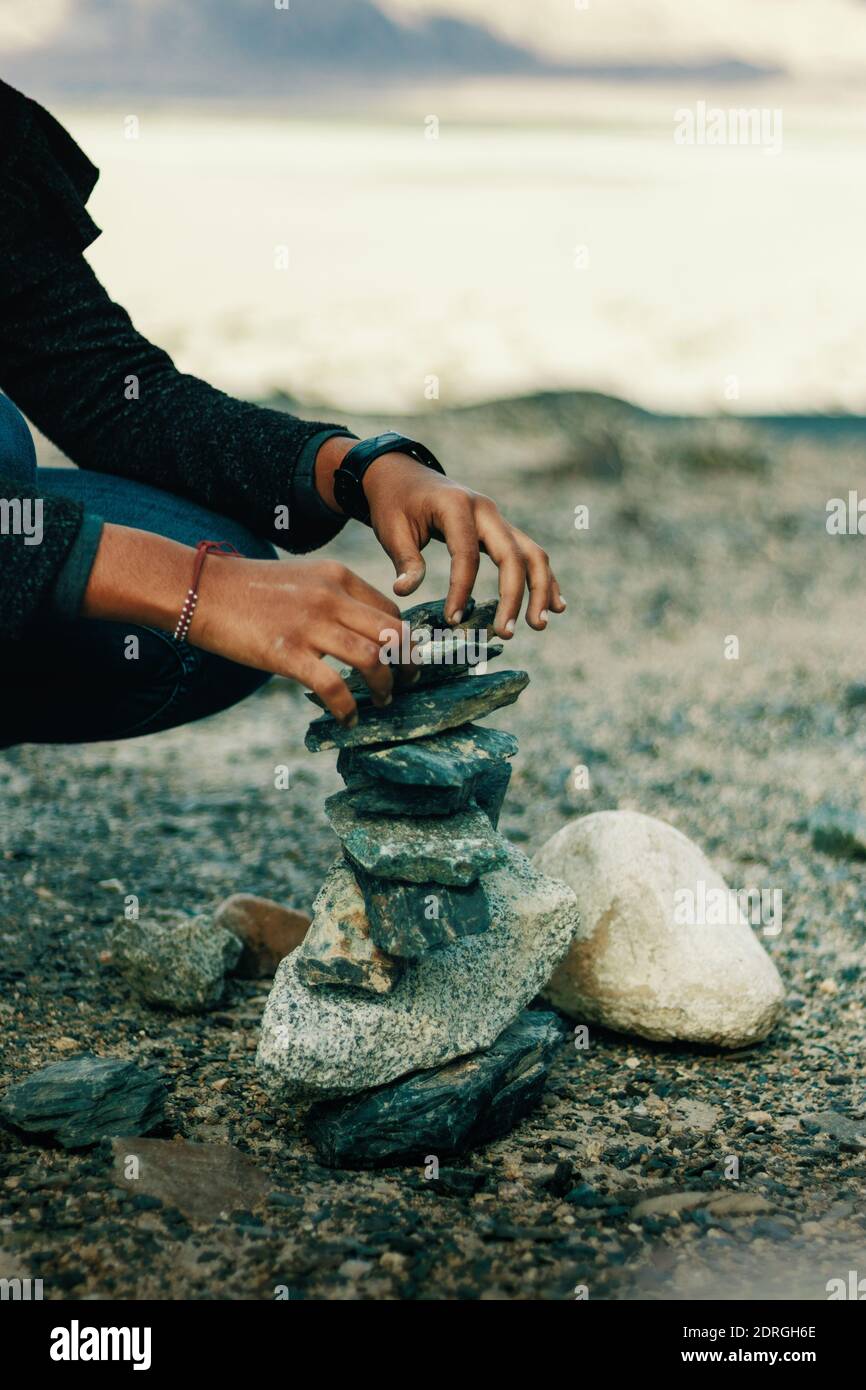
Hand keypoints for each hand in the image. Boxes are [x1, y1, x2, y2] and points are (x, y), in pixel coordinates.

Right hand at [83, 524, 406, 725]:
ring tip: (384, 702)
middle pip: (393, 632)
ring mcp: (310, 625)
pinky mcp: (287, 653)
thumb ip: (330, 597)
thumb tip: (352, 630)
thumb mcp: (299, 579)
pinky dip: (348, 707)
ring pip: (373, 658)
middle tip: (408, 682)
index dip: (403, 637)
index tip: (402, 657)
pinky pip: (334, 686)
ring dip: (385, 686)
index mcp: (337, 576)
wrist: (198, 589)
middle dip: (409, 662)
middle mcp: (331, 598)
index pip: (390, 609)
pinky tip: (348, 718)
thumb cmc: (245, 588)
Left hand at [315, 438, 564, 639]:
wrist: (404, 475)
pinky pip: (530, 554)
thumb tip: (405, 591)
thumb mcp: (390, 529)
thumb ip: (404, 560)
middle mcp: (486, 510)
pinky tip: (555, 605)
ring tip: (538, 624)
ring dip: (540, 589)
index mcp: (456, 506)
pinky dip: (545, 579)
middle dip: (513, 596)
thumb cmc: (395, 502)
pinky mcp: (502, 530)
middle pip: (513, 554)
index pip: (467, 553)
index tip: (453, 620)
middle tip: (505, 632)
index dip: (462, 589)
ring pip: (531, 554)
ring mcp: (498, 519)